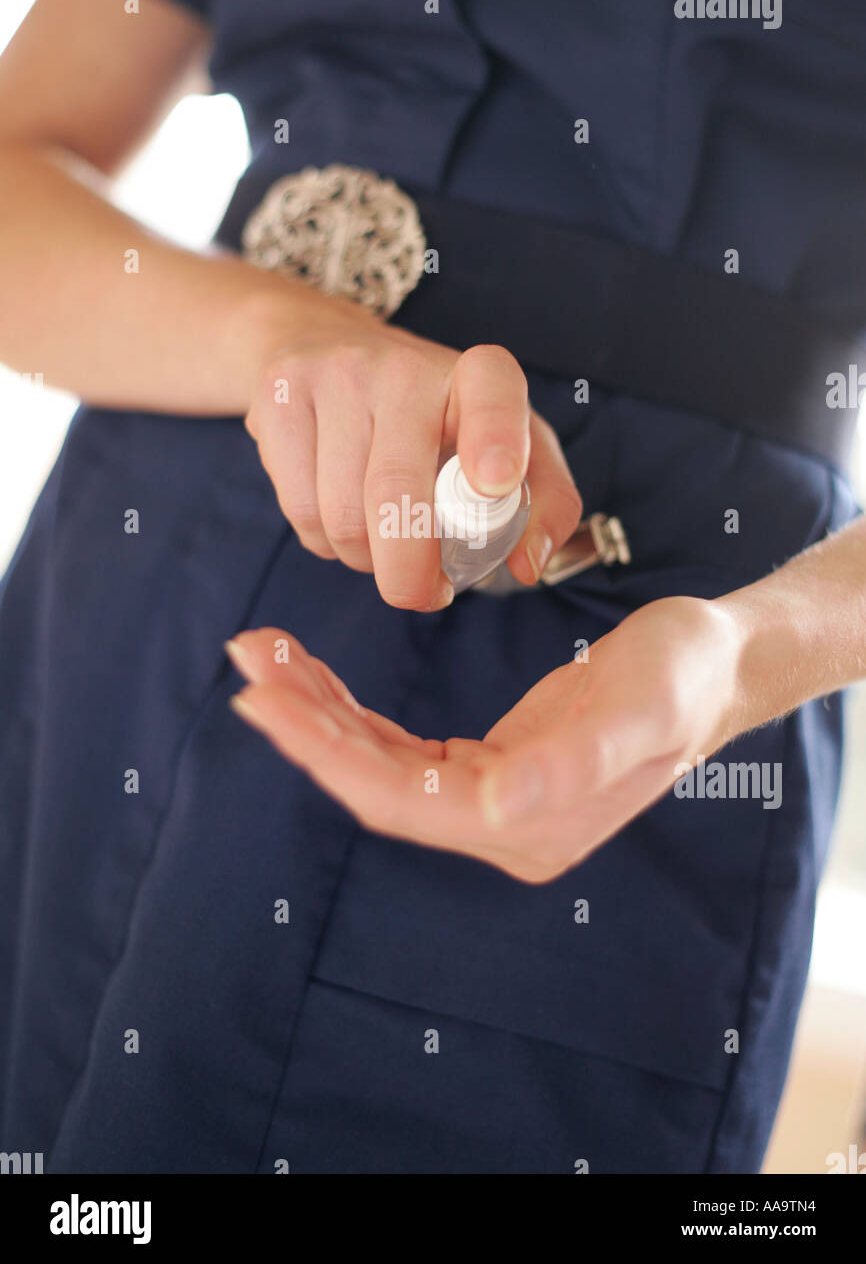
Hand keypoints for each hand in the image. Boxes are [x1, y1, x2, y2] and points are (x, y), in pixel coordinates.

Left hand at [225, 596, 746, 881]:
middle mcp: (501, 825)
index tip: (264, 698)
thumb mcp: (642, 708)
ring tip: (267, 658)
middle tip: (248, 662)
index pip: (399, 797)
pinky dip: (351, 712)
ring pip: (378, 764)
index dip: (325, 752)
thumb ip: (573, 763)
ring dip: (318, 714)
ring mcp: (492, 801)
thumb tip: (495, 808)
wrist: (713, 667)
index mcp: (529, 823)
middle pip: (374, 783)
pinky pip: (399, 747)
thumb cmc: (682, 678)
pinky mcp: (485, 768)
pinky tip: (316, 680)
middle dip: (304, 726)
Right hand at [243, 304, 580, 610]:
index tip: (495, 485)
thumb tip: (529, 564)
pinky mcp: (280, 393)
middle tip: (422, 593)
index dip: (495, 439)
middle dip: (408, 572)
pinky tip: (338, 517)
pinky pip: (299, 508)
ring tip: (380, 542)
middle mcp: (405, 364)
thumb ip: (546, 505)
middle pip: (395, 492)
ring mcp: (335, 373)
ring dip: (363, 558)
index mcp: (479, 373)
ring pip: (341, 515)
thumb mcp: (512, 445)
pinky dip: (323, 541)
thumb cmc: (440, 420)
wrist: (331, 346)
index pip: (493, 392)